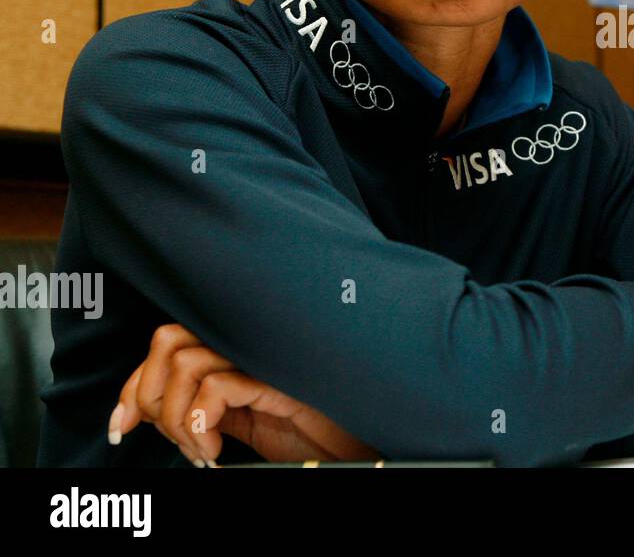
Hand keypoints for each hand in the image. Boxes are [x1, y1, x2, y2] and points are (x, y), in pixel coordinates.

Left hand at [110, 323, 377, 466]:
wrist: (358, 445)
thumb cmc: (310, 433)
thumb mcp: (241, 421)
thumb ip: (203, 406)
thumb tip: (144, 411)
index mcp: (236, 350)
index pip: (166, 343)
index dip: (132, 385)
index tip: (120, 427)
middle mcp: (247, 344)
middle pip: (167, 340)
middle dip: (146, 395)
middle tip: (169, 439)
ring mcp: (263, 356)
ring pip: (184, 364)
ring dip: (175, 420)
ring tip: (200, 449)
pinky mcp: (277, 377)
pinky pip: (214, 387)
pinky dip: (199, 425)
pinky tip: (217, 449)